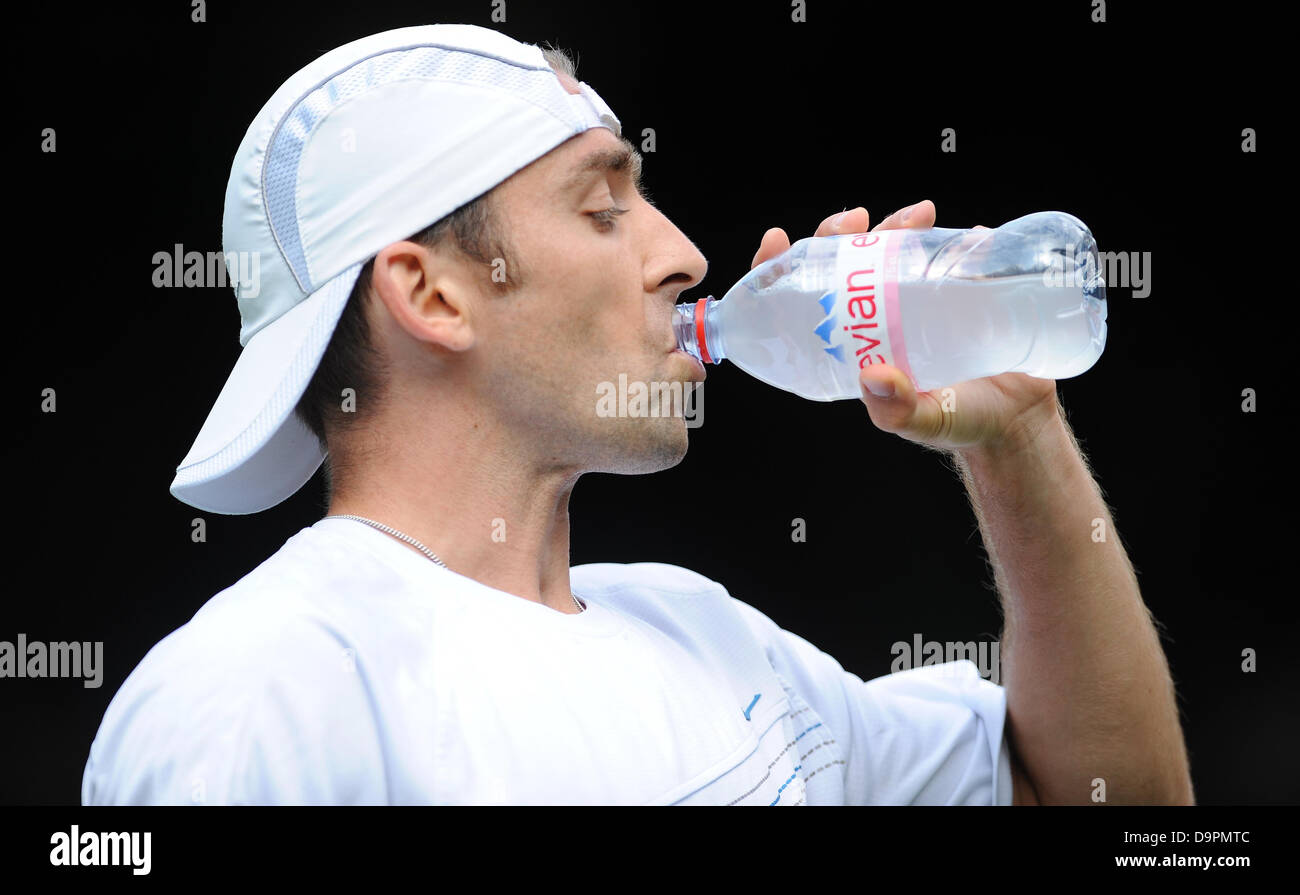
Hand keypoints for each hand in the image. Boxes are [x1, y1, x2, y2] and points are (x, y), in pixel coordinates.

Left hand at [750, 201, 1060, 454]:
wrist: (1019, 419)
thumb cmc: (961, 423)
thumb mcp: (923, 422)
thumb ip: (898, 410)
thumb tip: (873, 378)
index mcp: (855, 346)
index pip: (805, 303)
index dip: (782, 269)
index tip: (779, 240)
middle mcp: (880, 318)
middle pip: (845, 264)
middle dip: (842, 234)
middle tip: (856, 221)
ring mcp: (919, 299)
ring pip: (892, 250)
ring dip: (898, 225)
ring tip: (917, 217)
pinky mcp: (960, 288)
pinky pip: (948, 251)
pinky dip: (953, 236)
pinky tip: (968, 234)